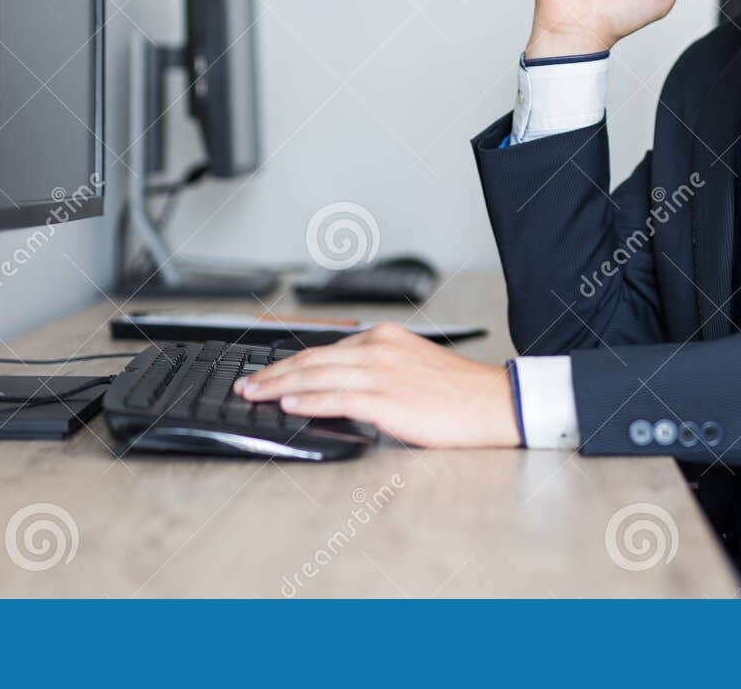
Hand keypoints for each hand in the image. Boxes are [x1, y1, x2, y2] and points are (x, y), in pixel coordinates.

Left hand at [234, 323, 520, 448]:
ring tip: (254, 395)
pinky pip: (335, 398)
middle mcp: (378, 348)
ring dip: (278, 387)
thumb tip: (338, 385)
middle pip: (312, 359)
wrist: (493, 403)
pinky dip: (306, 400)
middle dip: (273, 373)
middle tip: (246, 384)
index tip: (267, 372)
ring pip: (315, 376)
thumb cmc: (457, 392)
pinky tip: (287, 404)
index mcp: (384, 337)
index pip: (325, 349)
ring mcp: (380, 372)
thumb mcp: (413, 366)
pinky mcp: (385, 399)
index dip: (290, 363)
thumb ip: (376, 370)